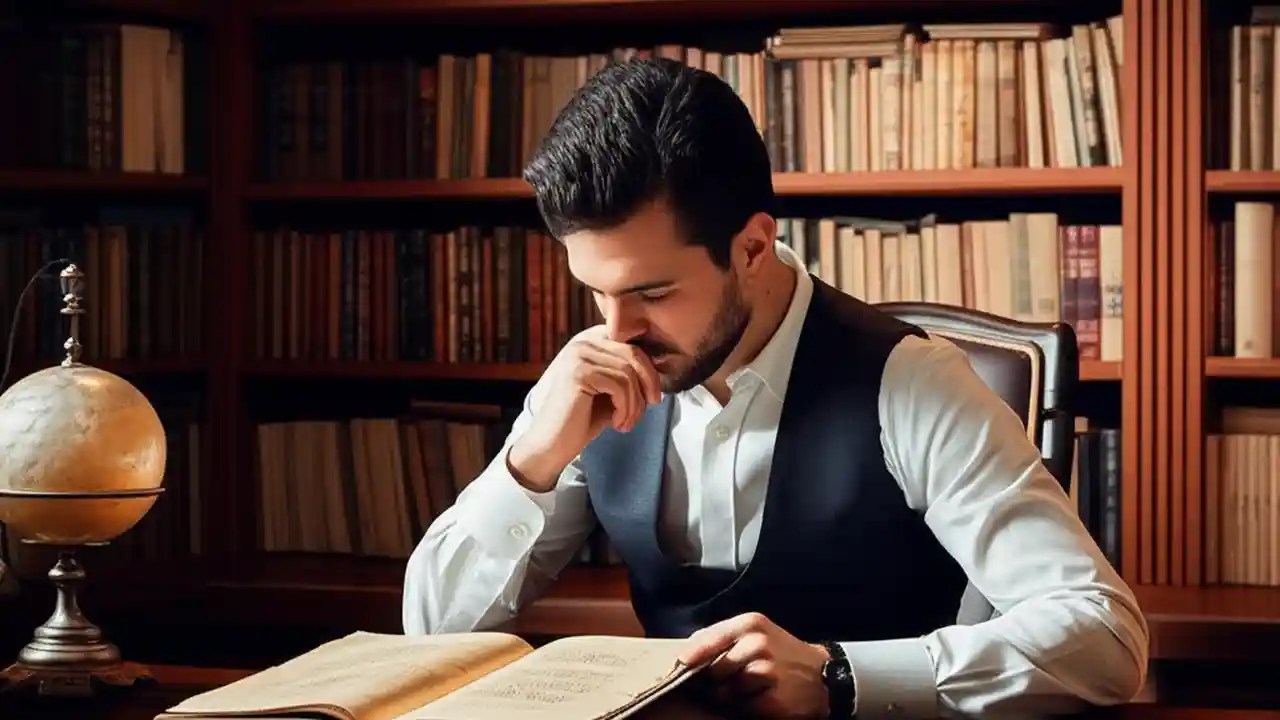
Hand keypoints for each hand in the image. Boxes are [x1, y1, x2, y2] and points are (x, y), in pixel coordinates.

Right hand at [507, 326, 661, 491]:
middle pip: (635, 354)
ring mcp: (578, 355)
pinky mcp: (578, 372)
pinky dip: (625, 408)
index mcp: (591, 340)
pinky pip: (620, 385)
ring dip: (636, 404)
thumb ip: (632, 372)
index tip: (652, 395)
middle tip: (650, 408)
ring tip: (626, 422)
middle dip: (649, 384)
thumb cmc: (585, 418)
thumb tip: (665, 364)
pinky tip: (617, 424)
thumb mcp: (614, 390)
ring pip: (629, 373)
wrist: (553, 444)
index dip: (650, 368)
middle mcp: (582, 341)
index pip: (634, 342)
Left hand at [678, 612, 830, 719]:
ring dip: (729, 695)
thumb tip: (686, 652)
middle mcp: (758, 644)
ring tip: (747, 689)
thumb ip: (723, 637)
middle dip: (713, 679)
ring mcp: (766, 672)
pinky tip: (759, 699)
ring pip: (725, 691)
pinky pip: (742, 708)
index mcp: (750, 624)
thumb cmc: (782, 653)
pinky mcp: (773, 700)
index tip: (681, 665)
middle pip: (713, 668)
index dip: (690, 655)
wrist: (824, 675)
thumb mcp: (756, 632)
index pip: (708, 639)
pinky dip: (746, 707)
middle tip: (724, 681)